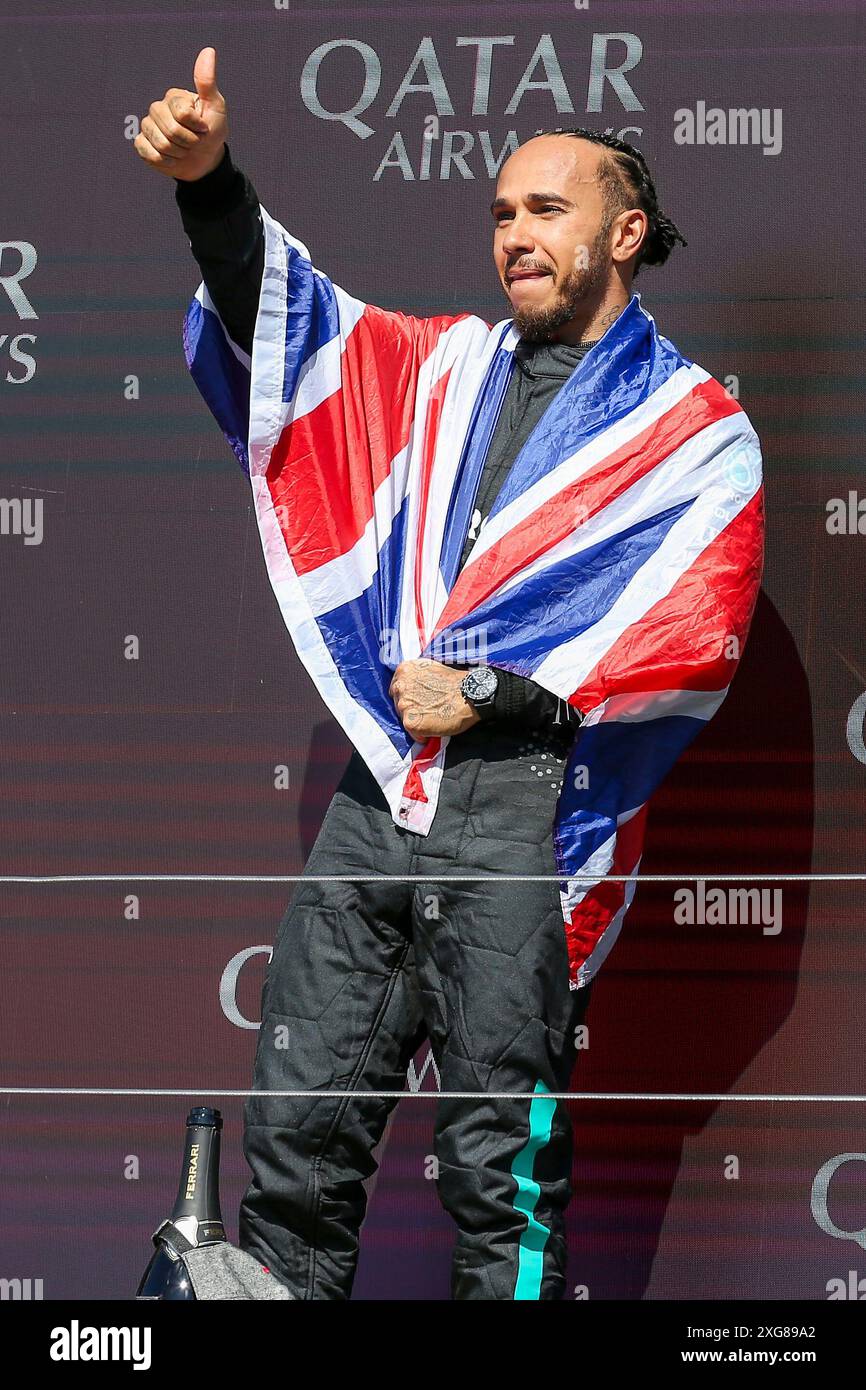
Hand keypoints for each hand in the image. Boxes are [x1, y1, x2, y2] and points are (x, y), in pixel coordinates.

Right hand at [133, 45, 226, 181]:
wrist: (205, 160)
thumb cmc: (212, 132)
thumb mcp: (216, 107)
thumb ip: (207, 82)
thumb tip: (209, 50)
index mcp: (173, 97)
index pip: (181, 113)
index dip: (196, 127)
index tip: (204, 128)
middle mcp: (157, 108)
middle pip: (171, 130)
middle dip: (188, 142)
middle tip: (194, 142)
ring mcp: (147, 125)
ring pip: (159, 143)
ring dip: (178, 153)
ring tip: (183, 150)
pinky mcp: (142, 144)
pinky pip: (148, 152)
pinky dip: (164, 161)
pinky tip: (171, 158)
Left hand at [389, 659, 479, 740]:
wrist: (471, 695)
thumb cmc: (456, 682)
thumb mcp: (431, 668)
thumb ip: (417, 676)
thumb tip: (414, 687)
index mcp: (404, 670)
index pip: (397, 687)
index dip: (409, 696)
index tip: (418, 700)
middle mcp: (400, 687)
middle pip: (399, 703)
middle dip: (411, 708)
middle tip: (427, 710)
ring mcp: (404, 705)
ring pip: (404, 718)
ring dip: (416, 720)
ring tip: (433, 719)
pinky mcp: (410, 723)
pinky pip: (412, 733)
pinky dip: (422, 734)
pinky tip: (434, 728)